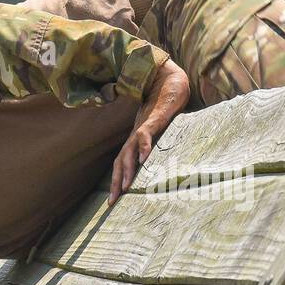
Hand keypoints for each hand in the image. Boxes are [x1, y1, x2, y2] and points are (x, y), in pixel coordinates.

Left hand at [108, 60, 189, 204]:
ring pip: (129, 150)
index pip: (121, 163)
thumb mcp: (159, 132)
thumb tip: (160, 164)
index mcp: (135, 140)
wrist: (170, 83)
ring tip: (126, 186)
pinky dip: (143, 146)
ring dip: (127, 168)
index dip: (116, 180)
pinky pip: (145, 134)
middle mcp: (135, 135)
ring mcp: (143, 127)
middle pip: (120, 161)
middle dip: (116, 182)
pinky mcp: (154, 119)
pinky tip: (144, 159)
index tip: (114, 199)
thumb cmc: (166, 108)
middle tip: (113, 201)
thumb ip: (157, 145)